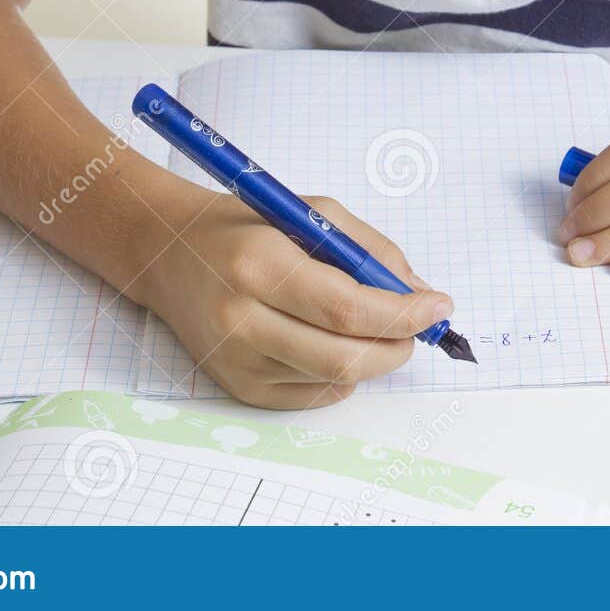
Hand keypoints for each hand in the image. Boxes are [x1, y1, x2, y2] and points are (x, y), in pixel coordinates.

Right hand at [138, 188, 450, 407]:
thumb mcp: (312, 214)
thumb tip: (420, 293)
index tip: (439, 306)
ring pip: (335, 381)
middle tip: (418, 325)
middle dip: (398, 345)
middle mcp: (241, 320)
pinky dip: (342, 375)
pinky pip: (314, 396)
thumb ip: (370, 251)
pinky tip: (334, 342)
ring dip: (373, 357)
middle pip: (345, 358)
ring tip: (372, 325)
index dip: (403, 314)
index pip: (347, 309)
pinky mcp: (238, 388)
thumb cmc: (248, 228)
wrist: (170, 254)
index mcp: (259, 266)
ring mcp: (237, 361)